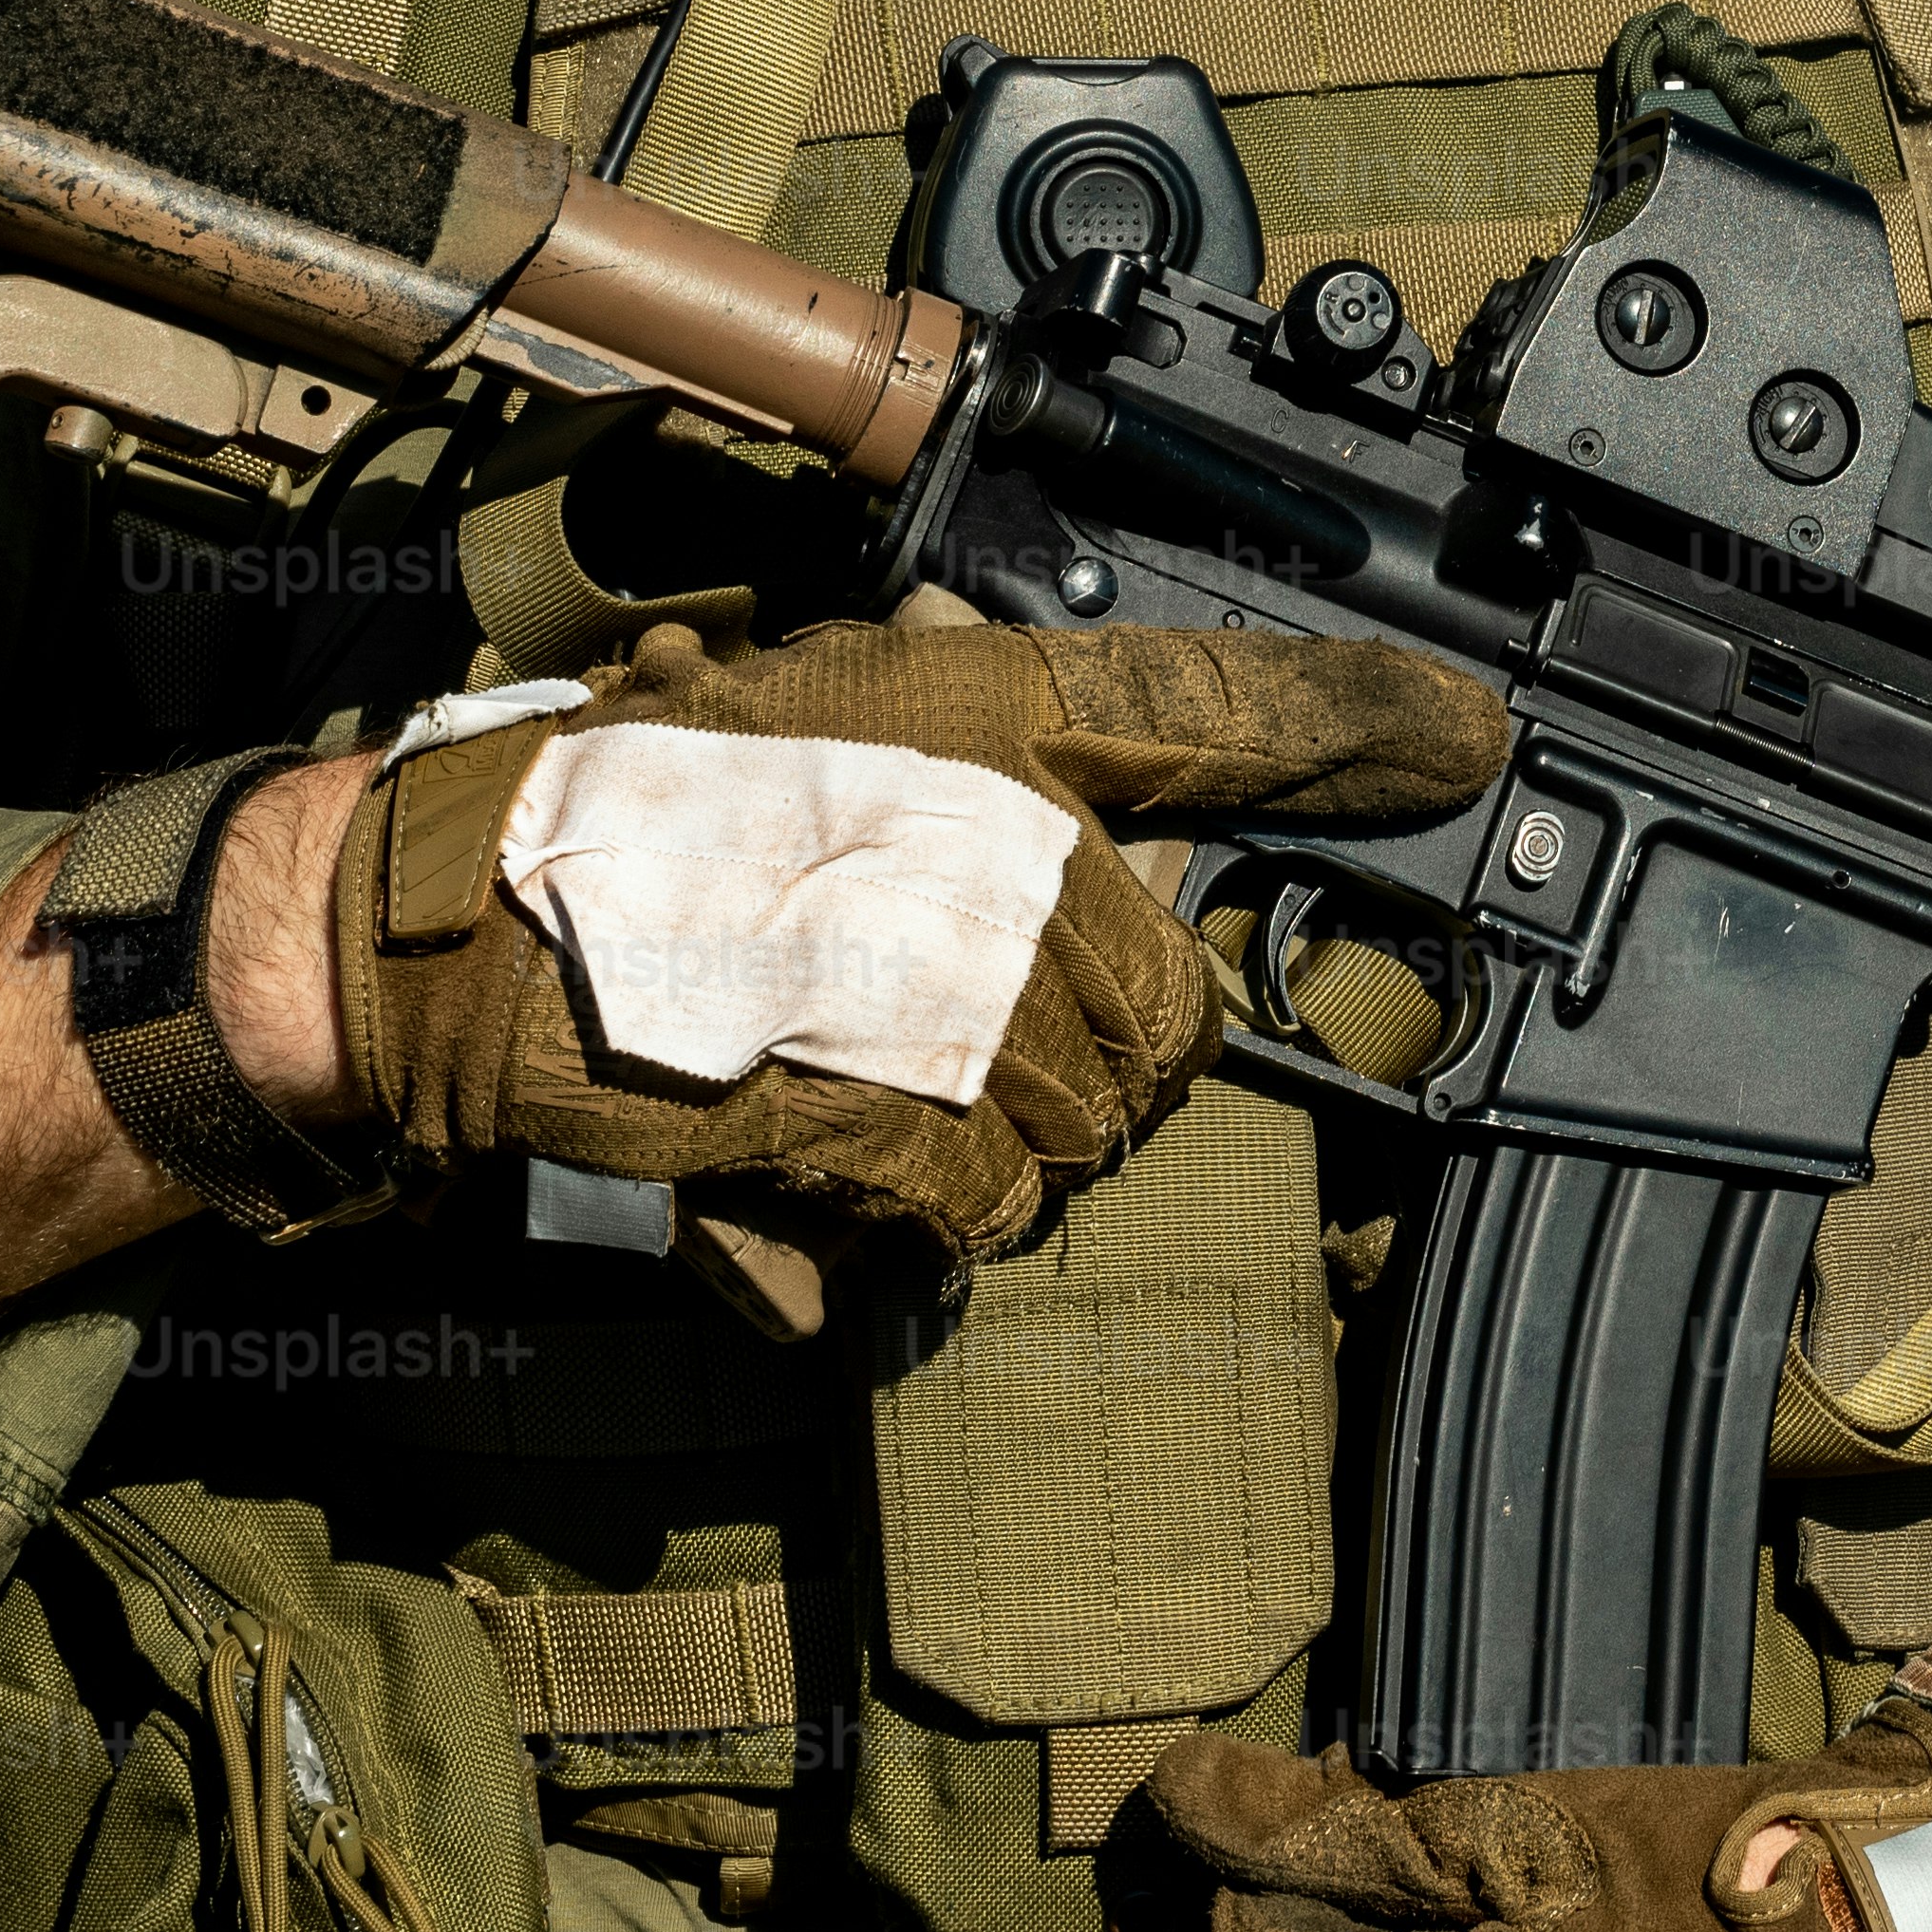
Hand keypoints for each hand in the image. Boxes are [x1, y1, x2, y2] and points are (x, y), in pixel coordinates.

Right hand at [341, 614, 1511, 1295]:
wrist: (460, 923)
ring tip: (865, 1098)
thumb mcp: (850, 731)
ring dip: (990, 1157)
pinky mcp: (868, 1098)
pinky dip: (910, 1227)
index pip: (1212, 704)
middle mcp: (984, 820)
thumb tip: (1183, 804)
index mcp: (981, 710)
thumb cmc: (648, 823)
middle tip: (949, 1048)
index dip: (1357, 722)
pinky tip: (825, 1174)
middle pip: (1168, 1011)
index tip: (1471, 740)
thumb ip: (1030, 743)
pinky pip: (971, 1206)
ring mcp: (935, 962)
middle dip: (1087, 1068)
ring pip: (1076, 1126)